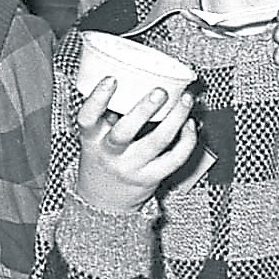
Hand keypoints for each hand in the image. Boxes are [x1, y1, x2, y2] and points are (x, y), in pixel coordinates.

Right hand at [73, 78, 197, 213]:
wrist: (104, 202)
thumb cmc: (103, 158)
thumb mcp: (96, 137)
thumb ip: (109, 112)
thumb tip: (134, 76)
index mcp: (92, 139)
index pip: (87, 119)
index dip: (98, 99)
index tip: (112, 79)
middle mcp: (110, 154)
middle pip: (123, 133)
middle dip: (144, 110)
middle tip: (160, 92)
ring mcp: (132, 167)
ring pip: (156, 142)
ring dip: (175, 118)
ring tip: (186, 99)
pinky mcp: (152, 177)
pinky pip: (174, 159)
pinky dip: (187, 139)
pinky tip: (190, 124)